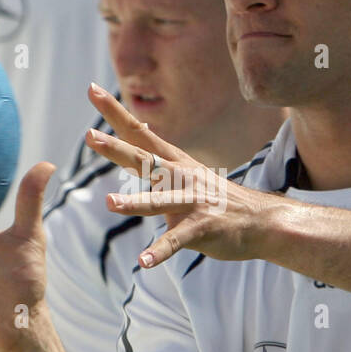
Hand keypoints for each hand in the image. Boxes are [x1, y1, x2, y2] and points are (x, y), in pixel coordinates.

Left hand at [85, 84, 281, 269]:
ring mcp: (192, 202)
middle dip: (116, 148)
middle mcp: (181, 176)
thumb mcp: (186, 170)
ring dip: (134, 202)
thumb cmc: (216, 197)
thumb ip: (158, 157)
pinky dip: (159, 252)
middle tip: (90, 136)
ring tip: (109, 203)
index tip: (92, 89)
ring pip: (159, 201)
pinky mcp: (202, 228)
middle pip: (144, 159)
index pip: (139, 131)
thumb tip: (139, 128)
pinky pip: (177, 241)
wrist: (260, 220)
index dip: (115, 112)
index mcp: (173, 162)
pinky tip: (144, 261)